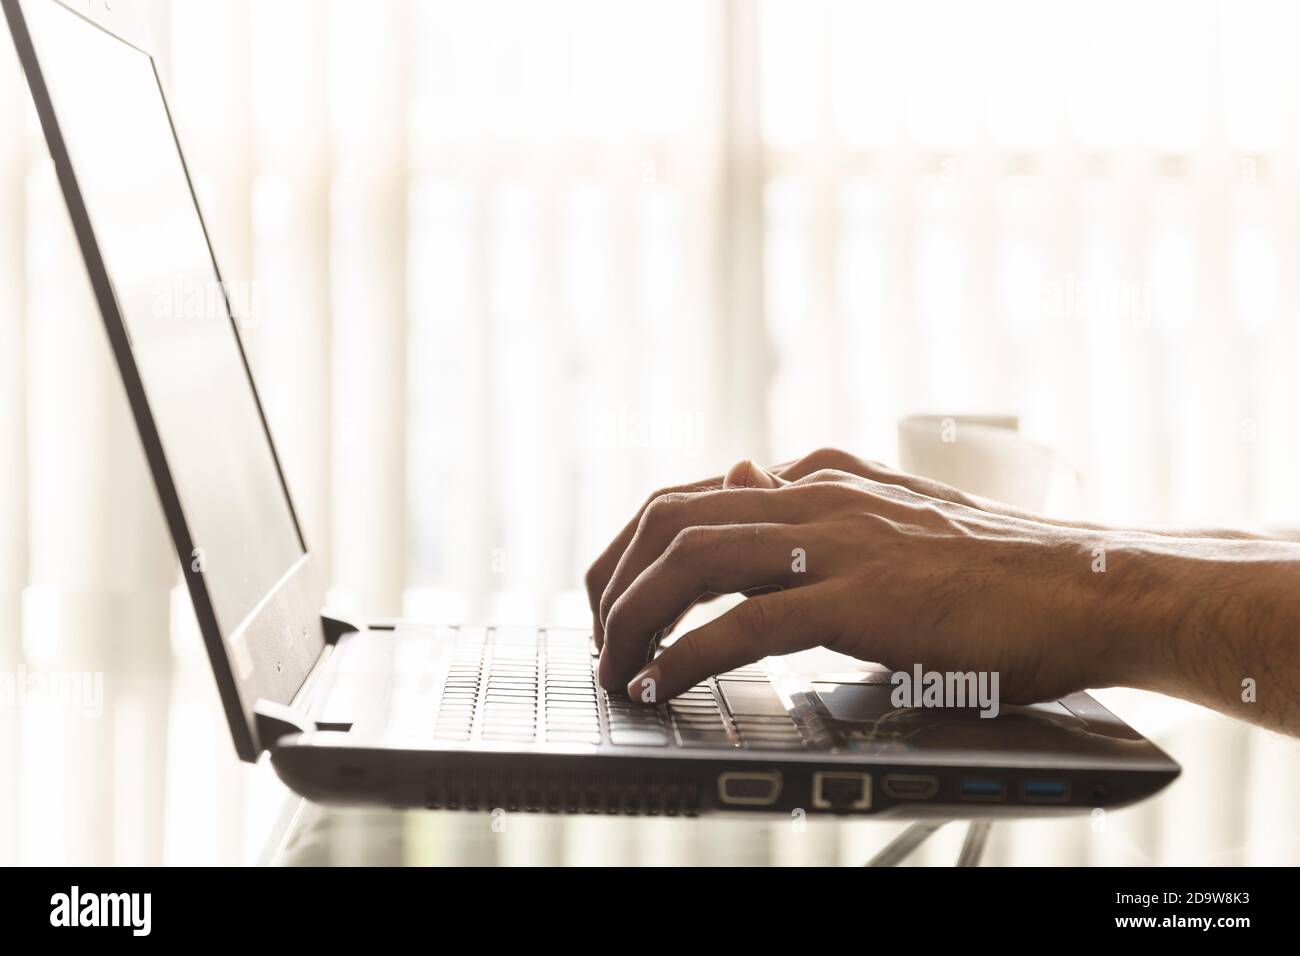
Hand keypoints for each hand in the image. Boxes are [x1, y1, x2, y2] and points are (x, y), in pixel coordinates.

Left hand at [588, 455, 1132, 703]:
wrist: (1092, 585)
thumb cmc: (1000, 566)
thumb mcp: (893, 515)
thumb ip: (814, 499)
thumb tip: (743, 472)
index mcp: (821, 479)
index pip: (692, 496)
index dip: (633, 548)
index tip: (613, 598)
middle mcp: (819, 497)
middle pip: (672, 519)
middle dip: (612, 579)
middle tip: (597, 637)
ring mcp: (840, 543)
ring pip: (694, 558)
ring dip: (634, 617)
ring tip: (613, 666)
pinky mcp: (865, 600)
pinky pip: (747, 625)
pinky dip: (687, 658)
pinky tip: (662, 686)